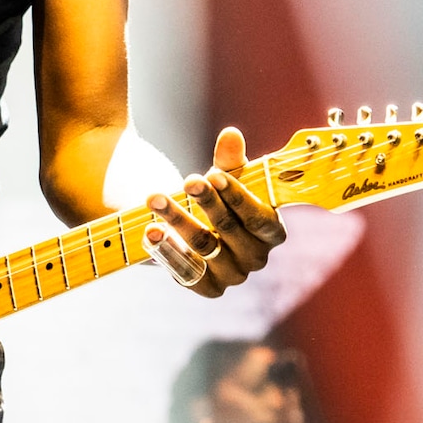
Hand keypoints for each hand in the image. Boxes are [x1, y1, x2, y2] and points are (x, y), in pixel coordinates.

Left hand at [145, 127, 287, 297]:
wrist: (190, 228)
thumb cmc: (217, 198)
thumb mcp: (224, 178)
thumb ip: (229, 160)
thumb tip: (230, 134)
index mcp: (272, 232)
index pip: (260, 218)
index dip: (237, 197)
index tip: (212, 174)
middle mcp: (256, 258)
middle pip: (230, 231)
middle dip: (207, 203)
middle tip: (186, 181)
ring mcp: (232, 275)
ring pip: (205, 247)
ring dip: (179, 220)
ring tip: (155, 198)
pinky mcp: (207, 287)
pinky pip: (187, 271)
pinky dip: (166, 249)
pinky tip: (151, 230)